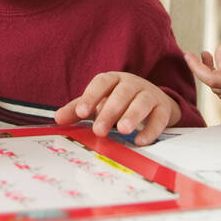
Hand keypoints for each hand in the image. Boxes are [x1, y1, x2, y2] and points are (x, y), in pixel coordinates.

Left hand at [55, 72, 179, 145]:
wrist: (152, 100)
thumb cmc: (118, 101)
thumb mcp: (98, 102)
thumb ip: (78, 109)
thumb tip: (57, 118)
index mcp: (113, 79)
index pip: (101, 82)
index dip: (91, 96)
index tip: (81, 112)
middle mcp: (132, 84)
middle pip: (121, 94)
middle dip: (110, 111)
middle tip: (99, 130)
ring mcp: (149, 94)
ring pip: (141, 102)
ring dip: (132, 116)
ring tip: (123, 130)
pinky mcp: (163, 108)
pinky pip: (159, 118)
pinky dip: (151, 130)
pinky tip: (140, 141)